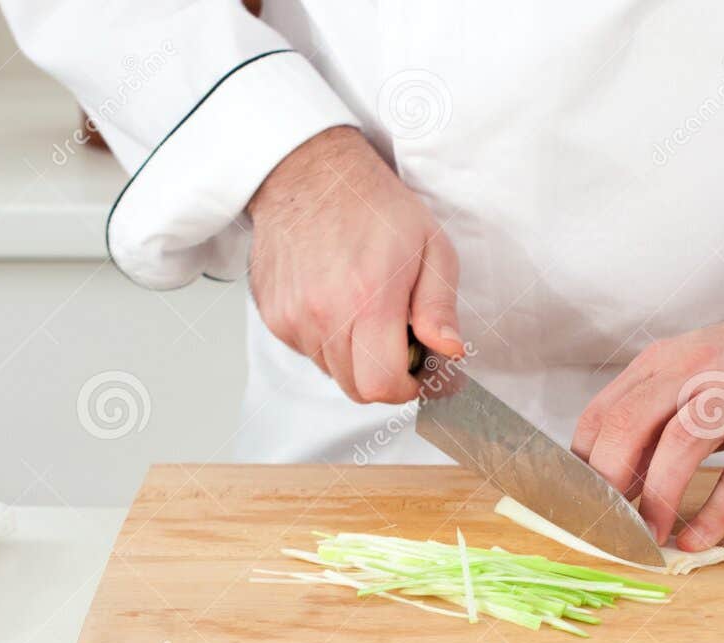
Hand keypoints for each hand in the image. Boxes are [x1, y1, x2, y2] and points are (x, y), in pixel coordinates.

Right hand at [248, 126, 464, 403]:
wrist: (308, 173)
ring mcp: (293, 317)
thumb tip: (449, 351)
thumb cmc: (374, 205)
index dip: (408, 388)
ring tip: (366, 312)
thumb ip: (440, 306)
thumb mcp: (431, 247)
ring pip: (333, 372)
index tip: (421, 372)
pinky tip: (337, 302)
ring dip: (356, 357)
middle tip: (399, 342)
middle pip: (358, 389)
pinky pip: (308, 351)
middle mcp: (324, 314)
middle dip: (385, 376)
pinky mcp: (273, 315)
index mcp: (368, 300)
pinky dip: (328, 340)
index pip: (382, 386)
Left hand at [572, 295, 723, 549]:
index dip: (583, 467)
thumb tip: (612, 477)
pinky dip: (715, 513)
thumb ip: (655, 416)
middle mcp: (695, 368)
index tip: (581, 508)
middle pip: (630, 423)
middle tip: (607, 525)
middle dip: (609, 483)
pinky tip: (697, 538)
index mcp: (664, 361)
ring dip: (658, 498)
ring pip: (681, 442)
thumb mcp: (694, 376)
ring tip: (650, 535)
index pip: (603, 414)